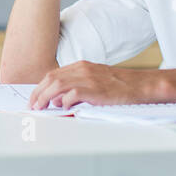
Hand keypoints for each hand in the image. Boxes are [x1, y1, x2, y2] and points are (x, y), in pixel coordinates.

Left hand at [28, 61, 156, 109]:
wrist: (142, 86)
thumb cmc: (121, 86)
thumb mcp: (96, 80)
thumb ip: (78, 86)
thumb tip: (60, 100)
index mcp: (81, 66)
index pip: (52, 75)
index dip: (40, 87)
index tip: (34, 98)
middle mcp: (83, 70)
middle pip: (51, 79)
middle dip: (38, 93)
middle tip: (33, 106)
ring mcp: (89, 79)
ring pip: (57, 85)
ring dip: (45, 98)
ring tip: (41, 108)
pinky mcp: (96, 90)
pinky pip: (72, 94)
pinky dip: (64, 101)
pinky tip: (63, 108)